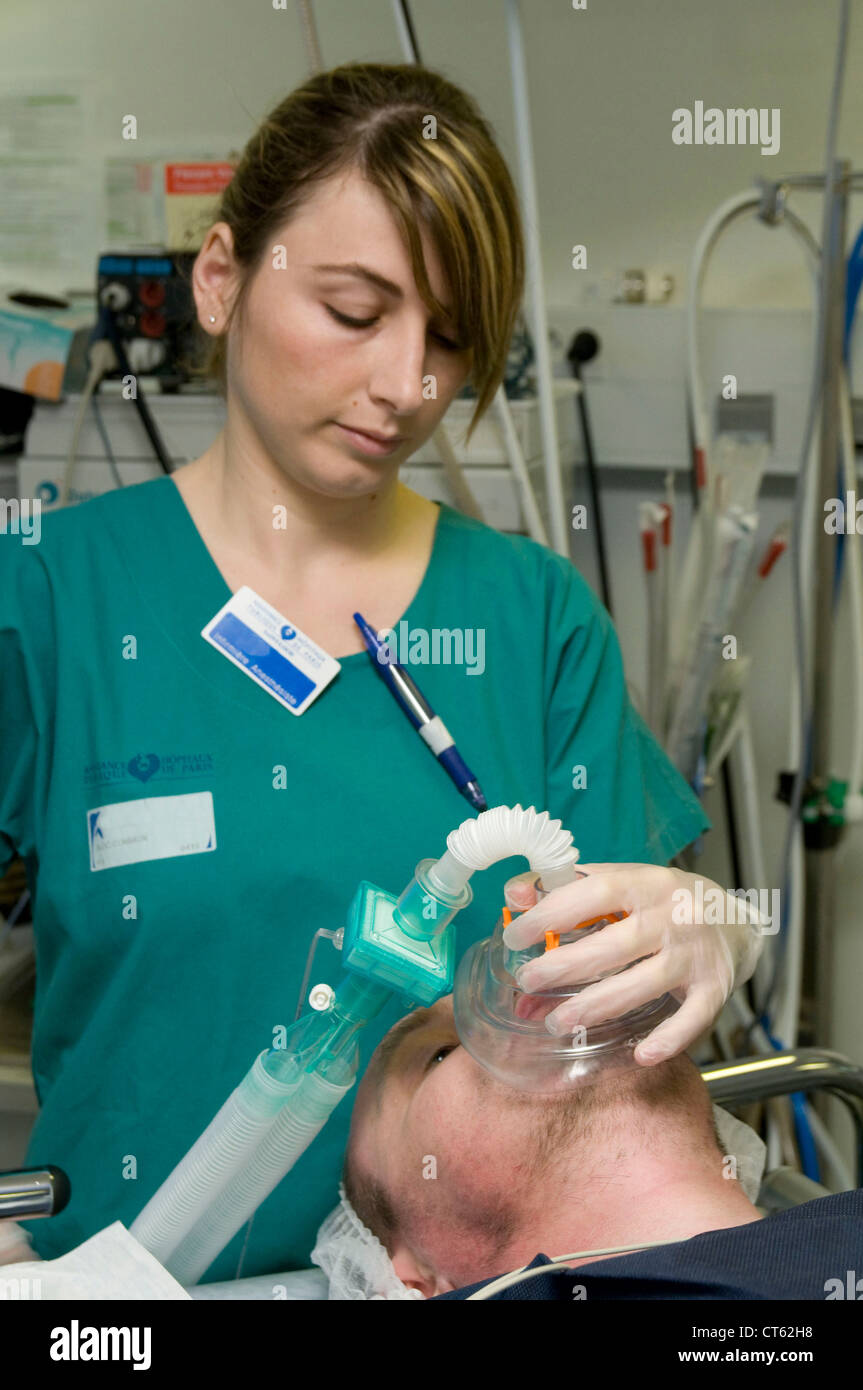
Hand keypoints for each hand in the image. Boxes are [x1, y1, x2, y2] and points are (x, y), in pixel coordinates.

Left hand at [501, 863, 764, 1065]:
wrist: (735, 920)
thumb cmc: (661, 901)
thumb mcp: (619, 880)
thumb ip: (564, 885)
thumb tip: (513, 898)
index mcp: (646, 882)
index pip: (595, 891)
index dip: (552, 913)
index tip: (516, 936)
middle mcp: (674, 916)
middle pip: (615, 945)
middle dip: (564, 967)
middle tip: (528, 982)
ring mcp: (696, 954)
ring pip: (644, 984)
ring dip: (596, 1006)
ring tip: (556, 1022)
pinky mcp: (715, 987)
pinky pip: (693, 1018)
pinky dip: (668, 1039)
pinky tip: (639, 1054)